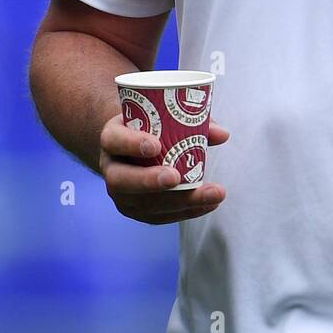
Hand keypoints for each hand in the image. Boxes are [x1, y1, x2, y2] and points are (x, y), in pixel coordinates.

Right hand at [99, 112, 230, 224]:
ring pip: (141, 203)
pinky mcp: (135, 210)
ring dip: (178, 201)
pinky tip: (208, 204)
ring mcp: (121, 193)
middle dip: (148, 181)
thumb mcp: (164, 116)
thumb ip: (192, 120)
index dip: (132, 144)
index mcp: (112, 138)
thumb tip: (222, 134)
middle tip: (176, 177)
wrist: (134, 146)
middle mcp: (111, 167)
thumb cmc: (152, 127)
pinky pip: (157, 216)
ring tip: (210, 195)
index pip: (114, 140)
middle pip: (120, 179)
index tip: (155, 145)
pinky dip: (185, 211)